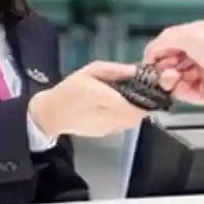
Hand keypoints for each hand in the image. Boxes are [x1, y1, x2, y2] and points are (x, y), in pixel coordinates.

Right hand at [28, 61, 152, 137]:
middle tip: (143, 92)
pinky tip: (118, 108)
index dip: (147, 97)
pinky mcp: (106, 134)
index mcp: (104, 98)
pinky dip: (126, 117)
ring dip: (135, 111)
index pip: (135, 104)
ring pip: (132, 122)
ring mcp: (108, 128)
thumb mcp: (90, 71)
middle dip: (143, 104)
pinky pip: (123, 126)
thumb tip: (136, 70)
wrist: (53, 114)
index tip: (150, 88)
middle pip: (137, 115)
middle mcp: (108, 116)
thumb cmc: (71, 89)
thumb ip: (114, 70)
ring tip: (130, 99)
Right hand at [142, 18, 203, 106]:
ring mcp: (203, 73)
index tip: (149, 60)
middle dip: (163, 66)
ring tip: (172, 78)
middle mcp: (201, 53)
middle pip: (171, 62)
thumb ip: (164, 40)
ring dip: (170, 79)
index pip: (170, 42)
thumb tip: (150, 51)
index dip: (159, 51)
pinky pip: (186, 93)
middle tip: (161, 70)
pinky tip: (180, 87)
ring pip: (176, 78)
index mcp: (199, 34)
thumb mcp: (189, 34)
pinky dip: (180, 91)